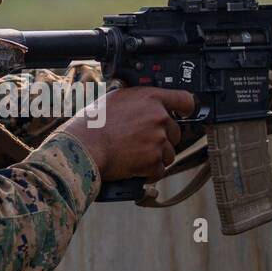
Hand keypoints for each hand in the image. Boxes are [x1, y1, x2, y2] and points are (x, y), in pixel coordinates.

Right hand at [62, 86, 195, 181]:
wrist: (84, 147)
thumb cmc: (92, 124)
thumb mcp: (115, 98)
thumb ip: (136, 101)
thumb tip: (141, 104)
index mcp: (150, 98)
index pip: (184, 100)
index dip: (186, 108)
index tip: (185, 113)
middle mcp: (158, 117)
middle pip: (175, 131)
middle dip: (163, 139)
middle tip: (143, 142)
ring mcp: (158, 139)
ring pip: (169, 153)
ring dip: (156, 157)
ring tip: (135, 155)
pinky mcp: (153, 160)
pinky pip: (160, 170)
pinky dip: (149, 172)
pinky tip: (135, 167)